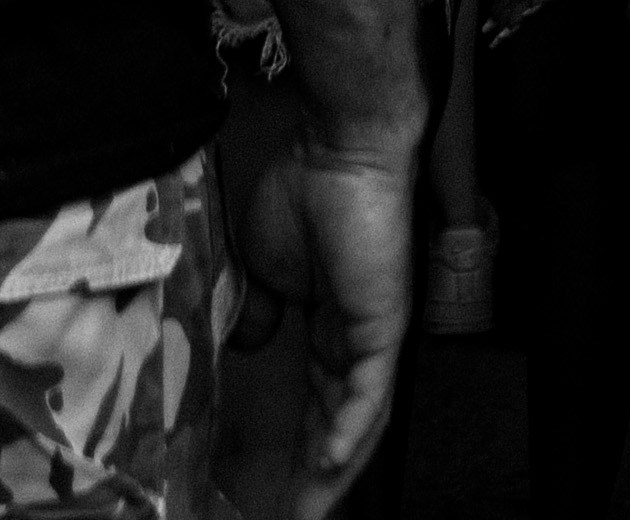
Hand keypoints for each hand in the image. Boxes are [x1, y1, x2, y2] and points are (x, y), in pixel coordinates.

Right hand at [235, 132, 419, 519]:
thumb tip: (244, 342)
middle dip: (317, 482)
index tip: (273, 495)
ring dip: (333, 472)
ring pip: (360, 421)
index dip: (300, 454)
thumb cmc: (303, 191)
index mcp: (330, 328)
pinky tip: (327, 464)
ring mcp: (375, 334)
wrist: (338, 147)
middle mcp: (357, 340)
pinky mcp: (385, 322)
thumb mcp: (261, 264)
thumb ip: (256, 308)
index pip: (318, 407)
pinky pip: (370, 390)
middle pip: (340, 427)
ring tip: (309, 514)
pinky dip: (349, 430)